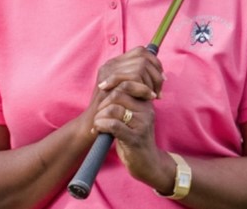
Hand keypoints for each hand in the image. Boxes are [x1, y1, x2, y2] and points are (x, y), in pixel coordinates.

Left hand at [90, 47, 170, 187]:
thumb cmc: (134, 138)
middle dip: (103, 103)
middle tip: (98, 115)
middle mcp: (147, 111)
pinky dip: (101, 126)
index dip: (112, 83)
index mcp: (146, 103)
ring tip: (98, 125)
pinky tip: (98, 131)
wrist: (148, 163)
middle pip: (118, 94)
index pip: (128, 82)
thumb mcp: (133, 117)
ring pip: (114, 109)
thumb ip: (124, 102)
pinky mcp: (135, 139)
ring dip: (100, 117)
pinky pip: (113, 125)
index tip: (102, 88)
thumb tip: (107, 84)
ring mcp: (142, 125)